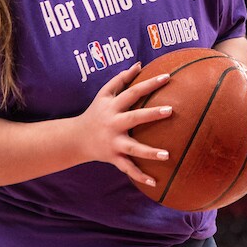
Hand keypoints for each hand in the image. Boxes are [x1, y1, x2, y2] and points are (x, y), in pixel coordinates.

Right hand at [75, 62, 172, 187]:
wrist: (75, 139)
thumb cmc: (96, 112)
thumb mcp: (104, 94)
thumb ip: (121, 79)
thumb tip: (140, 64)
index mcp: (113, 106)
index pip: (133, 92)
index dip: (149, 84)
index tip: (168, 77)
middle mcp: (114, 124)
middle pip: (134, 117)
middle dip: (152, 114)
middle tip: (171, 110)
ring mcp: (113, 143)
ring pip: (133, 148)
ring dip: (150, 152)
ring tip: (167, 155)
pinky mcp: (113, 158)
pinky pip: (128, 168)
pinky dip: (140, 176)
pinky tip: (156, 182)